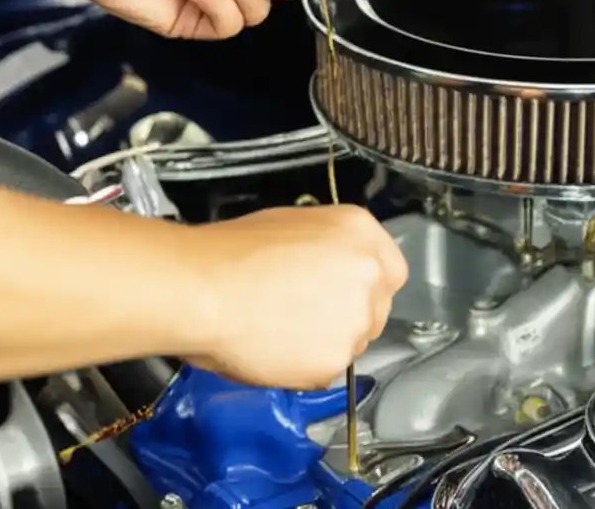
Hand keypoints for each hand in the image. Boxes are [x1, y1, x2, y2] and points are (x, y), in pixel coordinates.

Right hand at [184, 205, 407, 389]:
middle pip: (376, 308)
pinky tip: (273, 348)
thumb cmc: (229, 253)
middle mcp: (368, 274)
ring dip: (326, 342)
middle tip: (304, 313)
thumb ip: (326, 248)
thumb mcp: (290, 224)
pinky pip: (327, 370)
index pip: (391, 268)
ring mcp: (355, 320)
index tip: (345, 293)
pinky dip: (305, 367)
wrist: (203, 290)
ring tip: (279, 330)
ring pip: (353, 342)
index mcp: (359, 232)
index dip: (367, 285)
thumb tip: (326, 269)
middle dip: (347, 315)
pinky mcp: (335, 360)